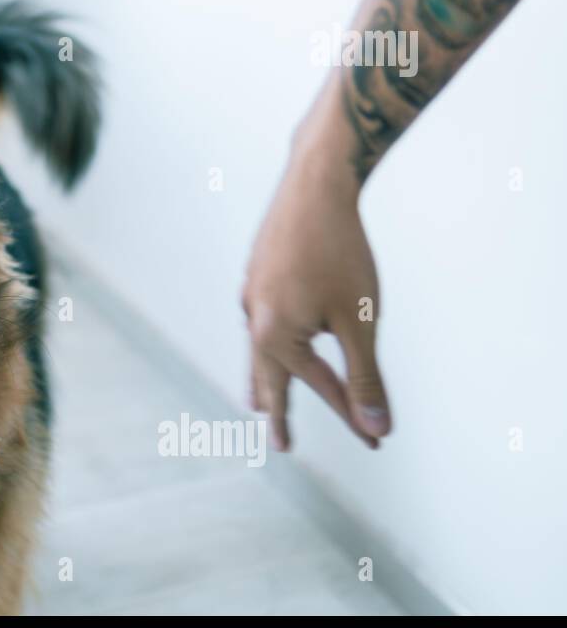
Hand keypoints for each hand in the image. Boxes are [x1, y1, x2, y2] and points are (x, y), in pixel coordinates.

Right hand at [242, 142, 390, 450]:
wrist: (314, 183)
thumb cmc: (340, 251)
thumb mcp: (360, 320)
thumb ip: (364, 377)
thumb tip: (376, 427)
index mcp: (275, 336)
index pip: (320, 388)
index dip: (352, 417)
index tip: (377, 443)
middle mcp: (254, 317)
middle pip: (269, 377)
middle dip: (281, 412)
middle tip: (283, 444)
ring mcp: (251, 293)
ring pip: (258, 348)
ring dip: (264, 378)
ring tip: (258, 400)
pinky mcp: (257, 273)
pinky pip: (258, 320)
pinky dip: (265, 342)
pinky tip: (267, 336)